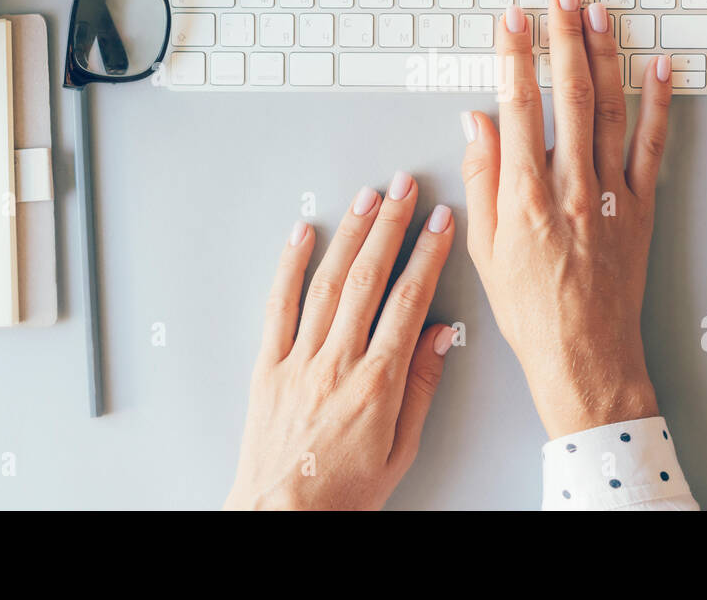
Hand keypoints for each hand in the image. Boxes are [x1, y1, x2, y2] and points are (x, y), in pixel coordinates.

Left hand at [226, 173, 456, 510]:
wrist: (280, 518)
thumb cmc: (341, 493)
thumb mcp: (400, 450)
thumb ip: (422, 386)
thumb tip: (439, 334)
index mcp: (377, 383)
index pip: (409, 300)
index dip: (427, 253)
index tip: (439, 222)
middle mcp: (336, 363)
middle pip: (368, 277)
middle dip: (390, 224)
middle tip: (405, 188)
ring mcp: (298, 360)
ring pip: (327, 282)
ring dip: (349, 233)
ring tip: (366, 197)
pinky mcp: (267, 366)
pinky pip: (278, 305)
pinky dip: (289, 265)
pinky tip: (303, 233)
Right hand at [460, 0, 672, 438]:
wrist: (584, 356)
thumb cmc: (530, 310)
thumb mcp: (484, 247)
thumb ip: (481, 177)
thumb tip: (477, 122)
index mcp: (525, 195)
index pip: (517, 105)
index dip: (514, 55)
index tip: (512, 20)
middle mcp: (571, 186)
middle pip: (570, 94)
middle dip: (564, 36)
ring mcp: (612, 194)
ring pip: (611, 109)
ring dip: (606, 54)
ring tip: (599, 13)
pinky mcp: (642, 207)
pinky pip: (654, 146)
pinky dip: (659, 104)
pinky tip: (659, 67)